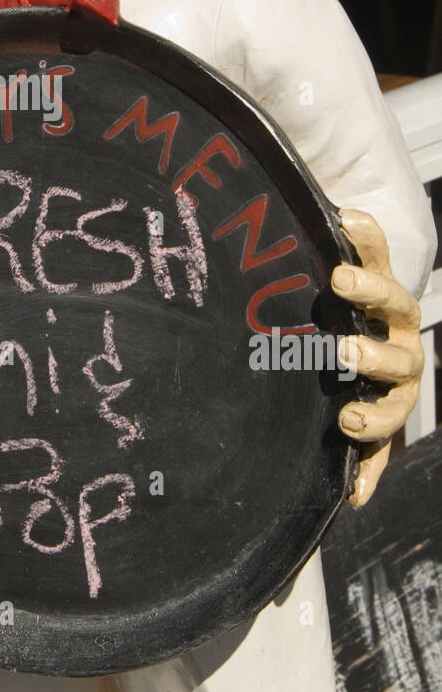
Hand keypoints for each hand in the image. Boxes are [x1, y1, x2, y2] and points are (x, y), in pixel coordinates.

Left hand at [333, 208, 423, 507]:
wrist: (358, 346)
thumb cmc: (334, 304)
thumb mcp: (323, 271)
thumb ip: (316, 242)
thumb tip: (292, 196)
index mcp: (384, 298)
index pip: (383, 271)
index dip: (368, 254)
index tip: (339, 252)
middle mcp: (397, 340)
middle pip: (400, 341)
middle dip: (372, 345)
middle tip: (340, 346)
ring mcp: (394, 386)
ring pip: (398, 399)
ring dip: (376, 411)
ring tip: (348, 417)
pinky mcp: (383, 426)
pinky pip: (382, 455)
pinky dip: (370, 474)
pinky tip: (355, 495)